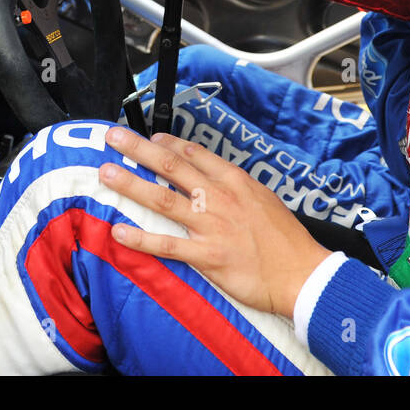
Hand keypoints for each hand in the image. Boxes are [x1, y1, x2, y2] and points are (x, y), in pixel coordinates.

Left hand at [99, 126, 330, 318]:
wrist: (302, 273)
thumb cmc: (286, 240)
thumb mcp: (264, 199)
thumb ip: (236, 187)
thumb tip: (216, 177)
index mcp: (235, 181)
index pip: (195, 155)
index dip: (169, 143)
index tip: (150, 136)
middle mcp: (219, 197)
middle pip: (171, 167)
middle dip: (139, 150)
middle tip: (114, 138)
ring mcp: (211, 226)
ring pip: (163, 199)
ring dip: (131, 185)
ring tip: (107, 173)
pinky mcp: (207, 256)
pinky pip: (167, 245)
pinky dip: (141, 238)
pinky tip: (120, 231)